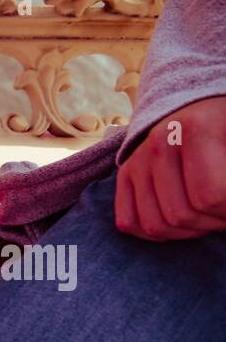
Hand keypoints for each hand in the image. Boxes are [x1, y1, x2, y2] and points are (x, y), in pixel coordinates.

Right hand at [115, 95, 225, 240]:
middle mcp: (158, 144)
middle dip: (209, 225)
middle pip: (180, 215)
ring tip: (205, 220)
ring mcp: (137, 161)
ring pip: (155, 225)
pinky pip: (129, 222)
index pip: (209, 196)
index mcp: (195, 129)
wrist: (200, 107)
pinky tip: (178, 226)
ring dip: (185, 233)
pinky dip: (154, 234)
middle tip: (224, 216)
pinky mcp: (124, 174)